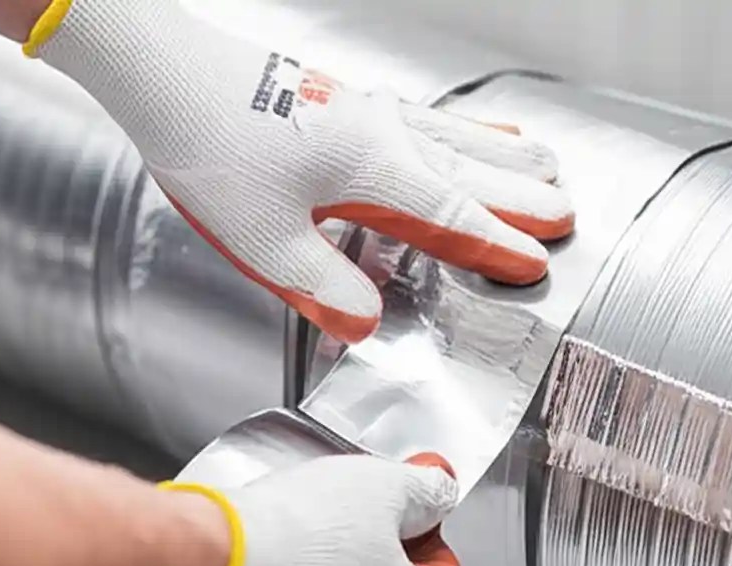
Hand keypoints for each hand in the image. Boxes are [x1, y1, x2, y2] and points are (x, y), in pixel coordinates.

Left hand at [30, 0, 573, 342]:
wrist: (165, 74)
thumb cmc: (212, 151)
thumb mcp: (265, 242)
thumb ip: (322, 288)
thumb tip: (365, 324)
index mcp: (374, 172)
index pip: (454, 218)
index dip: (497, 246)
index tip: (536, 265)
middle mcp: (380, 136)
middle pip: (468, 171)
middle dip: (519, 198)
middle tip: (566, 214)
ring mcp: (362, 112)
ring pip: (451, 136)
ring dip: (498, 156)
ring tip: (540, 162)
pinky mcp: (337, 100)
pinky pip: (419, 116)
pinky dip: (455, 127)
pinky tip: (450, 128)